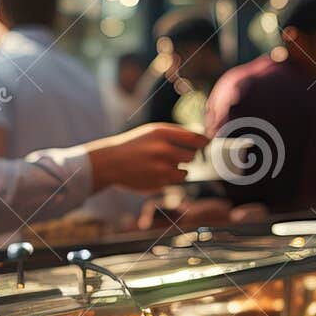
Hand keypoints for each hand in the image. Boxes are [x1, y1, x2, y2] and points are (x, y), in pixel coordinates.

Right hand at [88, 123, 206, 190]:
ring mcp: (161, 168)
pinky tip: (157, 173)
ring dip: (179, 169)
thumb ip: (177, 134)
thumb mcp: (153, 132)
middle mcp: (163, 150)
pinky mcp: (159, 183)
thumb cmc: (135, 145)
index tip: (204, 143)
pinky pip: (176, 181)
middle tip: (174, 154)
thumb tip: (203, 138)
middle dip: (187, 156)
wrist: (111, 163)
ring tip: (163, 164)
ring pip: (186, 171)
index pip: (196, 138)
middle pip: (192, 155)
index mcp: (162, 133)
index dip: (204, 142)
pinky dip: (171, 178)